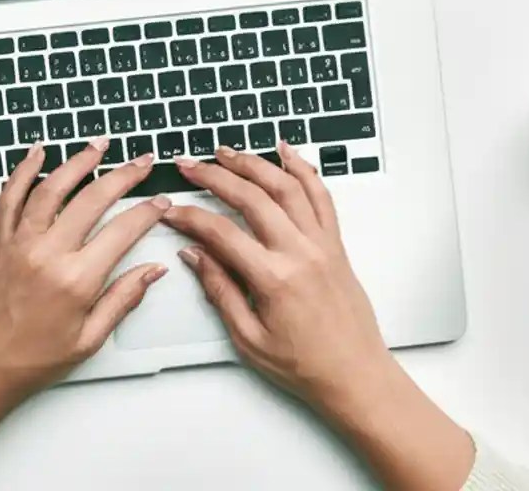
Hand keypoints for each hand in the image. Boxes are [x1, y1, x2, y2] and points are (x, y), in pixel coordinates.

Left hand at [0, 139, 169, 468]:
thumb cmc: (33, 360)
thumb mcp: (90, 339)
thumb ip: (123, 299)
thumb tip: (153, 271)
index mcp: (76, 280)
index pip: (123, 231)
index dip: (146, 212)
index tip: (160, 202)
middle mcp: (48, 254)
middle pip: (92, 199)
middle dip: (123, 176)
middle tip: (142, 163)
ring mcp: (18, 244)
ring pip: (52, 188)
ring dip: (77, 162)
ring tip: (98, 146)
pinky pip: (9, 198)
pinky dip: (23, 172)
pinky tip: (37, 154)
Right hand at [163, 143, 473, 490]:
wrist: (356, 376)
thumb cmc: (306, 366)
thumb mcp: (249, 339)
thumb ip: (220, 290)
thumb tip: (195, 255)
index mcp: (275, 279)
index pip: (222, 232)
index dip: (191, 217)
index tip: (172, 210)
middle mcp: (301, 253)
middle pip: (252, 197)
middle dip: (216, 176)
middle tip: (190, 166)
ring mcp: (323, 244)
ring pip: (287, 186)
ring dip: (255, 164)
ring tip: (227, 152)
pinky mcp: (336, 244)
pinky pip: (321, 196)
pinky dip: (304, 169)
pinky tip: (287, 152)